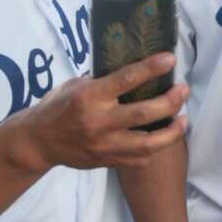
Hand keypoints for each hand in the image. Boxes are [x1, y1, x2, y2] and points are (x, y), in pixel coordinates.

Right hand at [26, 54, 187, 170]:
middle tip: (183, 91)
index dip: (151, 68)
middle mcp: (98, 121)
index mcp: (89, 96)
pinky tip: (163, 138)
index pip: (126, 79)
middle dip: (170, 101)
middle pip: (144, 113)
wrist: (38, 142)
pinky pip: (139, 159)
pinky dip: (155, 148)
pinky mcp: (107, 160)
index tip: (170, 60)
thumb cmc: (57, 107)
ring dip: (172, 131)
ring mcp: (104, 144)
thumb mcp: (75, 86)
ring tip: (183, 119)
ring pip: (148, 143)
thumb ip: (103, 82)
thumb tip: (134, 73)